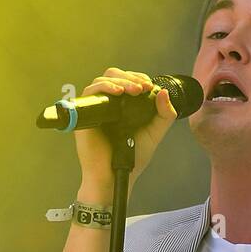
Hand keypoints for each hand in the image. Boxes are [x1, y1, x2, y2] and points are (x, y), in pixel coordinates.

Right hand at [74, 67, 176, 190]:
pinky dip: (105, 87)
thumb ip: (164, 116)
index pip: (127, 80)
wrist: (116, 177)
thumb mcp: (154, 134)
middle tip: (143, 87)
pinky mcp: (86, 114)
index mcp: (123, 106)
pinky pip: (90, 92)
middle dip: (130, 77)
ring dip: (121, 81)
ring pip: (102, 80)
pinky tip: (118, 93)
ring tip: (135, 90)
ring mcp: (96, 108)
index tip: (150, 86)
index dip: (138, 77)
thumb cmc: (132, 159)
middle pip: (113, 74)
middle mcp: (108, 104)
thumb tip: (164, 92)